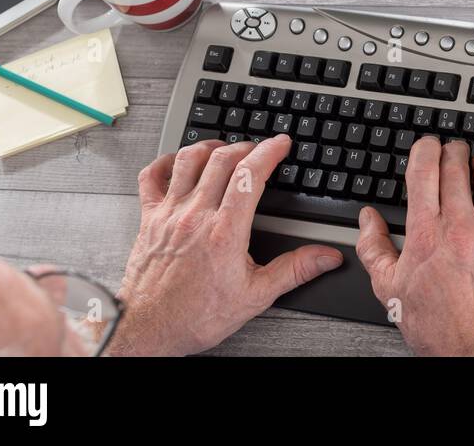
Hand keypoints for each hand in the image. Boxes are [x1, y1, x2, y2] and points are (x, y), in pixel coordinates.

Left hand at [108, 135, 342, 355]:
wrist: (149, 329)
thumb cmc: (195, 315)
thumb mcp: (255, 296)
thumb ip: (294, 270)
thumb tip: (325, 257)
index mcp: (224, 232)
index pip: (250, 175)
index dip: (269, 152)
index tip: (281, 144)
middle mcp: (195, 216)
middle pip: (221, 159)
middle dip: (245, 146)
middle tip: (258, 149)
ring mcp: (169, 214)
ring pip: (187, 160)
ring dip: (209, 146)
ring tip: (224, 149)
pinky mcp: (148, 219)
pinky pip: (151, 176)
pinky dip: (164, 161)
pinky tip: (176, 162)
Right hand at [356, 137, 473, 355]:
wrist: (473, 353)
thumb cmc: (436, 326)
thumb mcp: (389, 289)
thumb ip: (373, 248)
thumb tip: (368, 219)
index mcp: (427, 233)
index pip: (425, 170)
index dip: (426, 148)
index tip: (428, 146)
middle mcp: (461, 226)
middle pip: (458, 166)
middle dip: (454, 151)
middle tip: (454, 151)